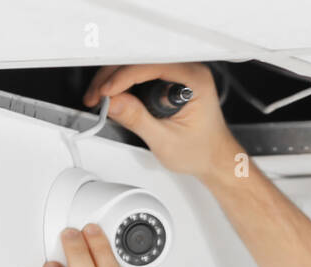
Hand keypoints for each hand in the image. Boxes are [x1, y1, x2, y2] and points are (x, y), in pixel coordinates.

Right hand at [82, 62, 241, 182]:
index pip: (150, 66)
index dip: (123, 78)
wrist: (215, 159)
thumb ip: (138, 120)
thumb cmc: (202, 151)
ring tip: (100, 100)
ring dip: (115, 82)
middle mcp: (188, 72)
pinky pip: (141, 76)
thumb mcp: (165, 140)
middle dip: (113, 79)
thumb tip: (114, 103)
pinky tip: (112, 98)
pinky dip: (124, 86)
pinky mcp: (169, 82)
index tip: (105, 93)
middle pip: (140, 62)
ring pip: (137, 68)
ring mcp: (178, 76)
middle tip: (96, 97)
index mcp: (194, 80)